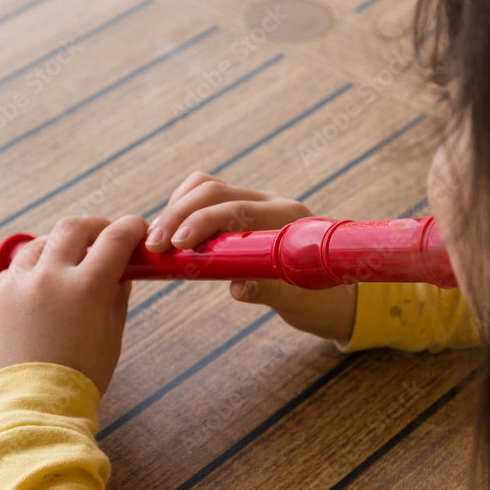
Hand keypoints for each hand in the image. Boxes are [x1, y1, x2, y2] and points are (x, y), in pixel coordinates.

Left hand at [0, 215, 148, 396]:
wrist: (27, 411)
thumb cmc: (78, 380)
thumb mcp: (111, 339)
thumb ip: (117, 299)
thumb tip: (121, 274)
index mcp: (86, 288)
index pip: (114, 239)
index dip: (131, 227)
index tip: (137, 228)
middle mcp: (48, 278)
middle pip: (72, 228)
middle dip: (93, 227)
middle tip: (102, 237)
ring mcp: (15, 287)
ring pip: (39, 246)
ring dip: (59, 248)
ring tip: (68, 265)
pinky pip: (14, 273)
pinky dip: (31, 275)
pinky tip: (40, 294)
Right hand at [145, 171, 356, 341]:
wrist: (336, 296)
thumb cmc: (319, 302)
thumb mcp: (297, 302)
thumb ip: (269, 290)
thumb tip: (238, 288)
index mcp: (289, 219)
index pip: (238, 208)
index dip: (202, 222)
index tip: (177, 244)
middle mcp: (272, 202)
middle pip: (213, 190)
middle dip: (178, 213)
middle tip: (153, 246)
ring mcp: (257, 202)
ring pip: (206, 187)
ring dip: (177, 208)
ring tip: (159, 241)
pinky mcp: (243, 209)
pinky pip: (207, 198)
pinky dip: (184, 211)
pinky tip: (172, 237)